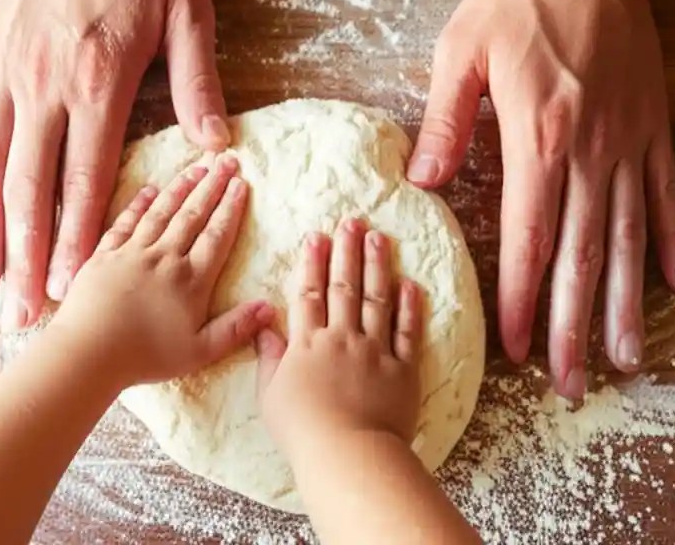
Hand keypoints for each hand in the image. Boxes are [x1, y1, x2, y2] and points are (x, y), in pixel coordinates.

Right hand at [0, 0, 226, 329]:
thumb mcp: (188, 13)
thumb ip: (198, 84)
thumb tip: (217, 147)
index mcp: (97, 85)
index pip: (84, 184)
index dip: (74, 244)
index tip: (67, 293)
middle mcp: (41, 86)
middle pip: (27, 189)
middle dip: (24, 258)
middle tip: (19, 313)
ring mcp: (1, 70)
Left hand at [54, 156, 273, 385]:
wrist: (89, 352)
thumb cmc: (146, 357)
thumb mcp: (200, 352)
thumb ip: (235, 328)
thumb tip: (269, 308)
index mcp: (191, 280)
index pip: (217, 236)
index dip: (231, 208)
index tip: (241, 183)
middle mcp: (165, 258)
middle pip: (193, 215)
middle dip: (212, 186)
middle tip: (225, 160)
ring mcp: (132, 253)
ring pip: (162, 212)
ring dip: (181, 188)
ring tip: (196, 168)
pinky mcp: (104, 256)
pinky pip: (125, 222)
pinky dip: (138, 204)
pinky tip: (149, 190)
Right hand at [255, 219, 423, 455]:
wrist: (347, 453)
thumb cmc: (303, 431)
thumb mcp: (270, 395)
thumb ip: (269, 358)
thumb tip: (263, 327)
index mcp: (308, 344)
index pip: (309, 294)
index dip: (312, 262)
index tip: (316, 236)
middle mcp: (342, 338)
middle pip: (344, 287)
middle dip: (346, 251)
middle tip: (351, 221)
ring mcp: (375, 351)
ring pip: (376, 299)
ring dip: (377, 266)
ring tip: (379, 237)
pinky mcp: (403, 369)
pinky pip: (408, 332)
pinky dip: (410, 307)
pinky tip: (410, 284)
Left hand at [408, 0, 674, 398]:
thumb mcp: (461, 50)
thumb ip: (444, 120)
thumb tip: (423, 182)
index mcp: (537, 137)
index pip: (530, 237)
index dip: (525, 299)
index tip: (519, 349)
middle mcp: (589, 151)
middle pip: (582, 256)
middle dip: (573, 326)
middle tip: (569, 384)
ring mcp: (628, 143)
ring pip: (628, 239)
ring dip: (624, 303)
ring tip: (624, 358)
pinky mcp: (653, 128)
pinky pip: (666, 195)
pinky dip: (672, 241)